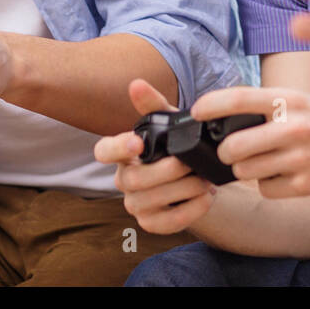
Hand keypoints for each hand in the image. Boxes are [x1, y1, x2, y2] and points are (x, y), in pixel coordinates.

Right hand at [94, 79, 216, 234]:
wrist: (200, 177)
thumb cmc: (178, 147)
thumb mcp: (170, 124)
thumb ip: (154, 105)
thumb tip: (136, 85)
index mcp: (124, 152)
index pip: (103, 151)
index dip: (117, 148)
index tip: (138, 143)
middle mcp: (124, 178)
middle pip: (134, 179)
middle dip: (166, 171)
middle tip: (192, 165)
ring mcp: (136, 203)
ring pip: (150, 201)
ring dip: (182, 189)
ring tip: (204, 179)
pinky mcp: (151, 222)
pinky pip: (165, 223)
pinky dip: (189, 210)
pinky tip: (206, 198)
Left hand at [190, 86, 309, 196]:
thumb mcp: (302, 102)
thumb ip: (268, 106)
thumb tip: (225, 117)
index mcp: (290, 100)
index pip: (239, 98)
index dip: (210, 105)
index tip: (196, 111)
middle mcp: (293, 126)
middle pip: (233, 146)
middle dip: (226, 153)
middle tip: (232, 153)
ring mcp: (299, 158)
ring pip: (246, 171)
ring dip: (247, 170)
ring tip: (265, 163)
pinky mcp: (305, 185)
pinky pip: (267, 188)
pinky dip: (269, 185)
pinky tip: (285, 176)